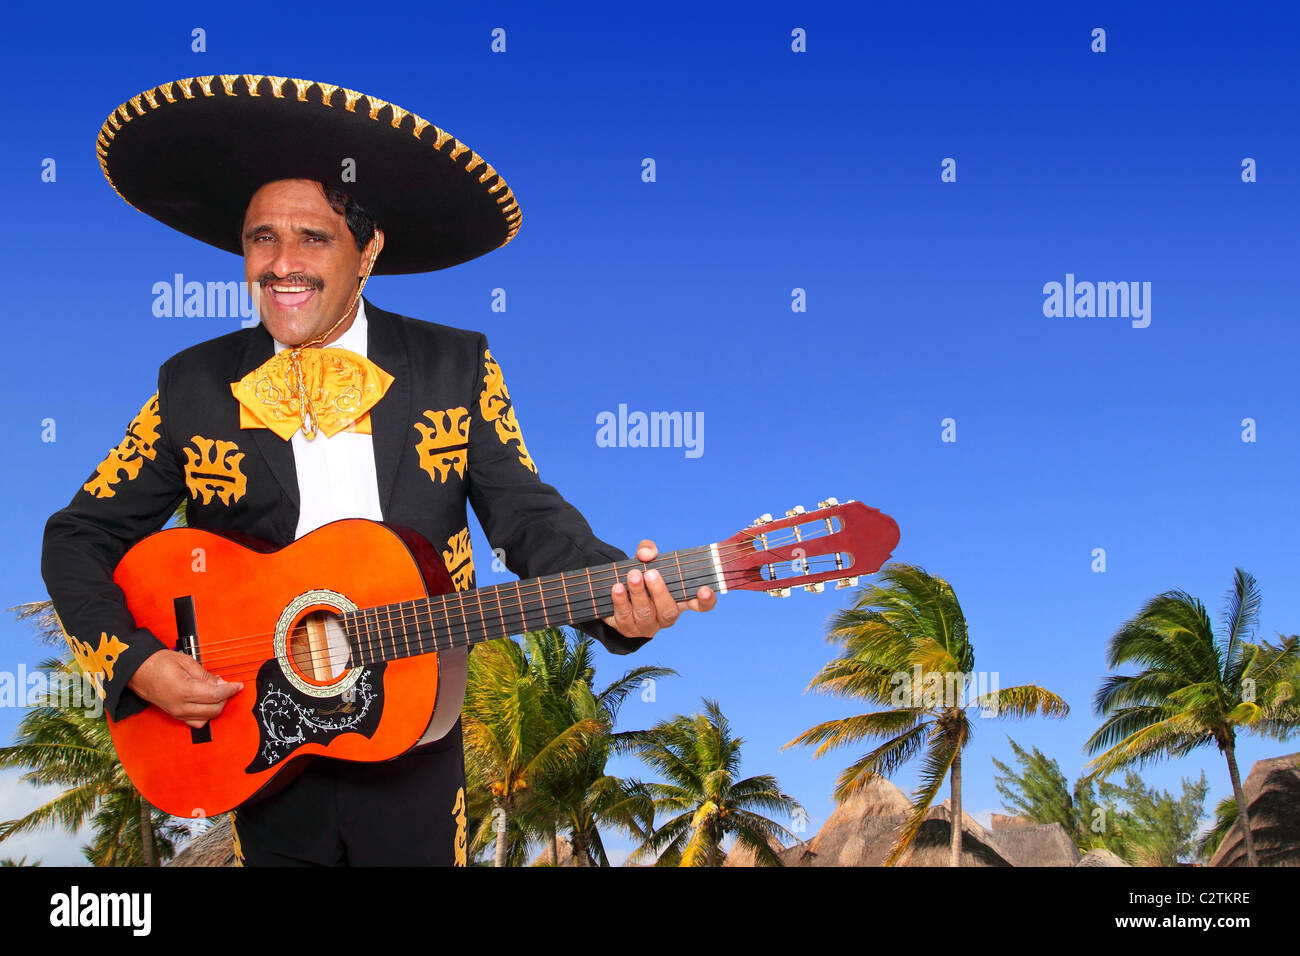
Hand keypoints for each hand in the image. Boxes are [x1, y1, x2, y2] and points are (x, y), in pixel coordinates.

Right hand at [126, 649, 243, 727]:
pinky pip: (196, 721)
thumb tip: (221, 683)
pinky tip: (207, 702)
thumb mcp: (186, 662)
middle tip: (227, 685)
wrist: (138, 671)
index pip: (216, 695)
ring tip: (216, 692)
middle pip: (214, 710)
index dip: (230, 690)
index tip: (238, 685)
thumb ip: (205, 675)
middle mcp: (180, 706)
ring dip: (216, 706)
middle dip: (225, 698)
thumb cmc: (158, 663)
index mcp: (184, 691)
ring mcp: (177, 713)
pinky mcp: (175, 716)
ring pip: (207, 718)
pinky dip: (206, 714)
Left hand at [602, 540, 716, 639]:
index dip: (706, 600)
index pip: (699, 605)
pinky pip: (624, 616)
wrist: (613, 595)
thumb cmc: (639, 576)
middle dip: (660, 592)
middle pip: (668, 610)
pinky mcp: (626, 628)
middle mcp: (665, 616)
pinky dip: (621, 600)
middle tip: (651, 573)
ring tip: (633, 575)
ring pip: (645, 613)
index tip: (704, 590)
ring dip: (639, 593)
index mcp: (678, 600)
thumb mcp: (645, 561)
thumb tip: (646, 554)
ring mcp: (646, 625)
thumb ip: (648, 550)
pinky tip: (617, 588)